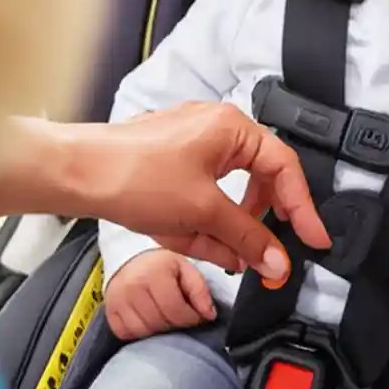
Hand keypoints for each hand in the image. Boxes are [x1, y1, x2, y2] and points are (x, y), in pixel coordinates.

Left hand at [74, 103, 331, 282]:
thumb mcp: (203, 212)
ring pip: (232, 193)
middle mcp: (216, 131)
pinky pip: (206, 197)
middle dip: (265, 222)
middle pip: (260, 180)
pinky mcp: (172, 167)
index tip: (313, 238)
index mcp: (232, 128)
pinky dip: (211, 223)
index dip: (303, 208)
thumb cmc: (131, 174)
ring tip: (237, 257)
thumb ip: (248, 238)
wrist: (74, 175)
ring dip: (236, 228)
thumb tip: (277, 261)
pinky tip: (213, 249)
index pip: (284, 168)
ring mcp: (191, 148)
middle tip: (275, 254)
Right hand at [104, 249, 217, 340]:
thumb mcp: (186, 269)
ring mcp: (117, 300)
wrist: (131, 259)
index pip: (175, 310)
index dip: (190, 318)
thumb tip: (209, 314)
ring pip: (142, 331)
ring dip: (158, 330)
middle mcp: (132, 287)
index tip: (196, 316)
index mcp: (154, 274)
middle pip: (159, 323)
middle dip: (175, 324)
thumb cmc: (162, 266)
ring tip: (164, 317)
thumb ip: (200, 290)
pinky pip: (125, 333)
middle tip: (180, 316)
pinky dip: (139, 332)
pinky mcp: (109, 311)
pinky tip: (148, 321)